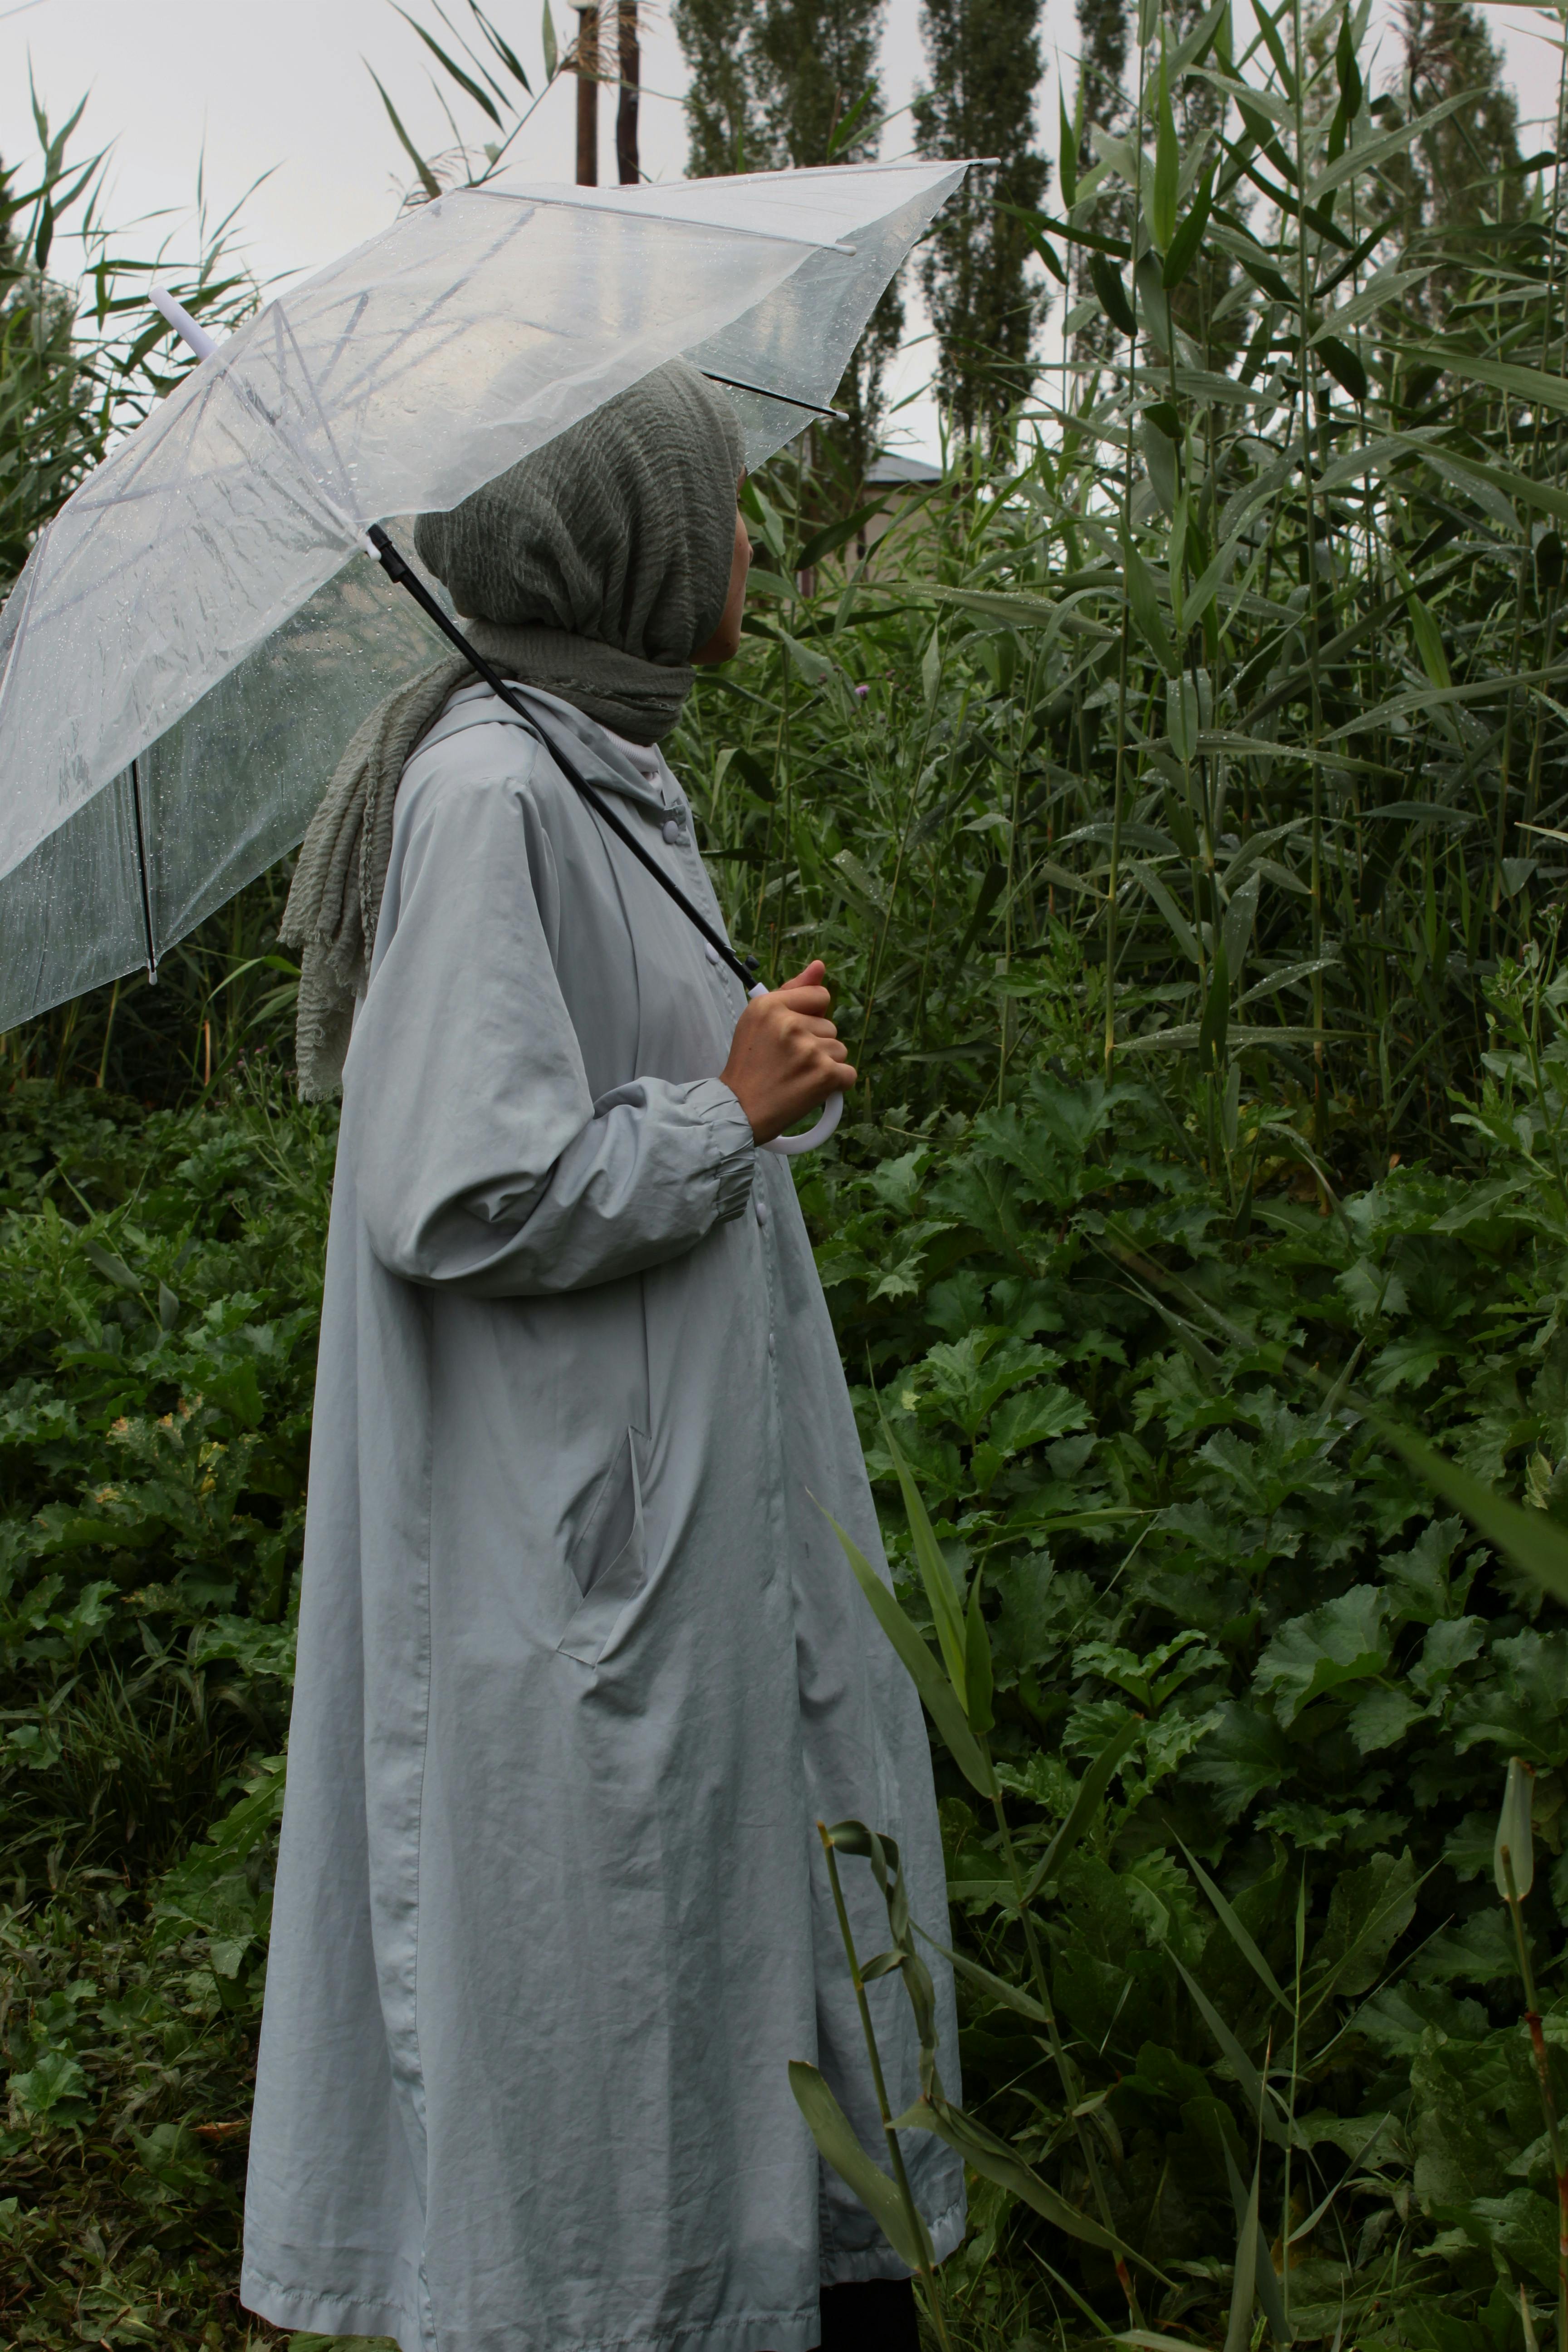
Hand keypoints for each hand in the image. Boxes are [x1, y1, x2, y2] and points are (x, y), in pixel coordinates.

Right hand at [719, 960, 856, 1144]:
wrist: (739, 1110)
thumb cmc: (749, 1066)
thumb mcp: (760, 1020)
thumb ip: (792, 990)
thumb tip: (819, 966)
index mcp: (770, 1005)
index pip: (819, 996)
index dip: (810, 1017)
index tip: (790, 1036)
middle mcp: (789, 1023)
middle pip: (830, 1026)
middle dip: (815, 1044)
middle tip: (786, 1062)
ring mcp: (808, 1049)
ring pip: (839, 1050)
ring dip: (824, 1065)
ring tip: (795, 1077)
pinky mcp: (824, 1075)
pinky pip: (847, 1073)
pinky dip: (835, 1085)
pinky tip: (809, 1089)